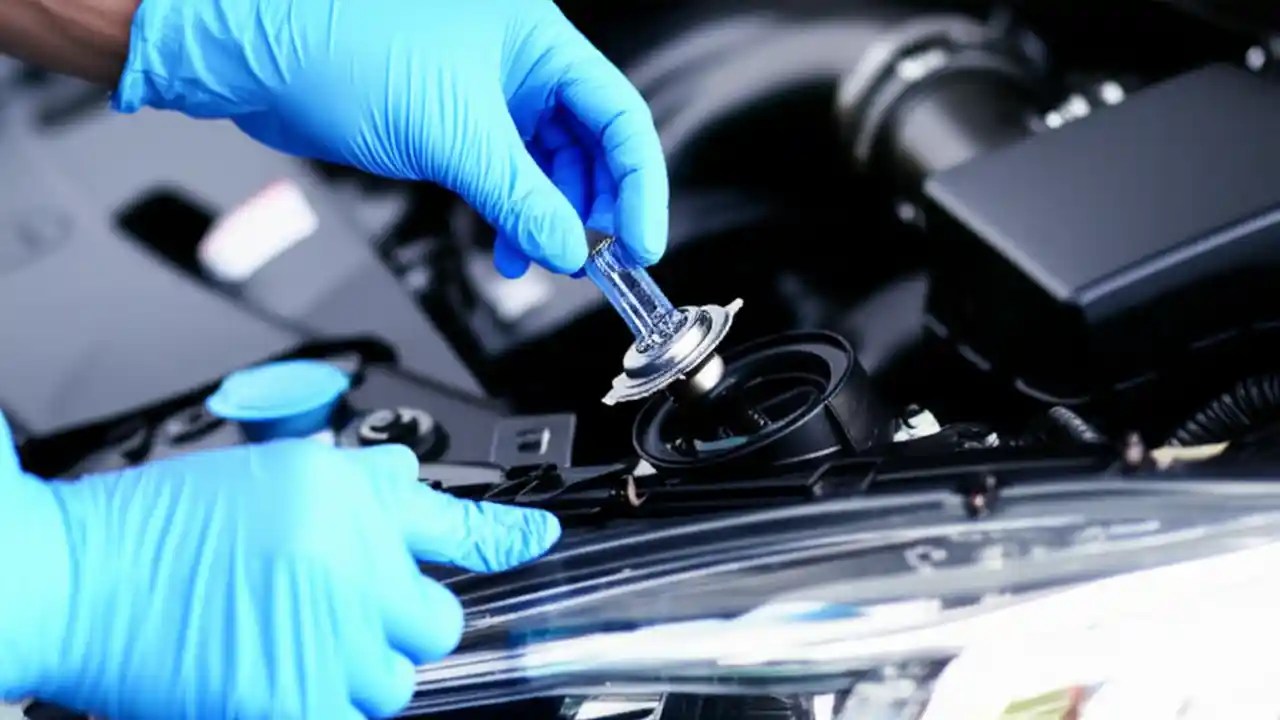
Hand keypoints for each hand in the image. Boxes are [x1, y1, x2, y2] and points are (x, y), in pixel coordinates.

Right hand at [0, 414, 560, 718]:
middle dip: (397, 623)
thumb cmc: (154, 529)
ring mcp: (333, 635)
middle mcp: (355, 560)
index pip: (456, 523)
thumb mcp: (265, 478)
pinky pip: (353, 719)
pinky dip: (323, 704)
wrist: (76, 575)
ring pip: (395, 681)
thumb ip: (352, 488)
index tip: (539, 541)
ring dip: (356, 673)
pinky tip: (277, 679)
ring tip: (290, 648)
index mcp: (349, 497)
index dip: (506, 536)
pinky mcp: (299, 698)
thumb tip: (406, 480)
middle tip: (340, 617)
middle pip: (436, 620)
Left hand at [112, 0, 668, 277]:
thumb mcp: (451, 133)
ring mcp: (485, 88)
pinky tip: (510, 243)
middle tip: (596, 258)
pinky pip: (507, 171)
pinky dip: (514, 211)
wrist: (252, 50)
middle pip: (590, 142)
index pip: (619, 114)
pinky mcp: (452, 117)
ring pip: (548, 163)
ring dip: (552, 216)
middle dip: (595, 205)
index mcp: (535, 37)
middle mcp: (518, 59)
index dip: (639, 183)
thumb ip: (520, 198)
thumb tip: (567, 247)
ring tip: (546, 258)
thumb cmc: (335, 45)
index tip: (641, 241)